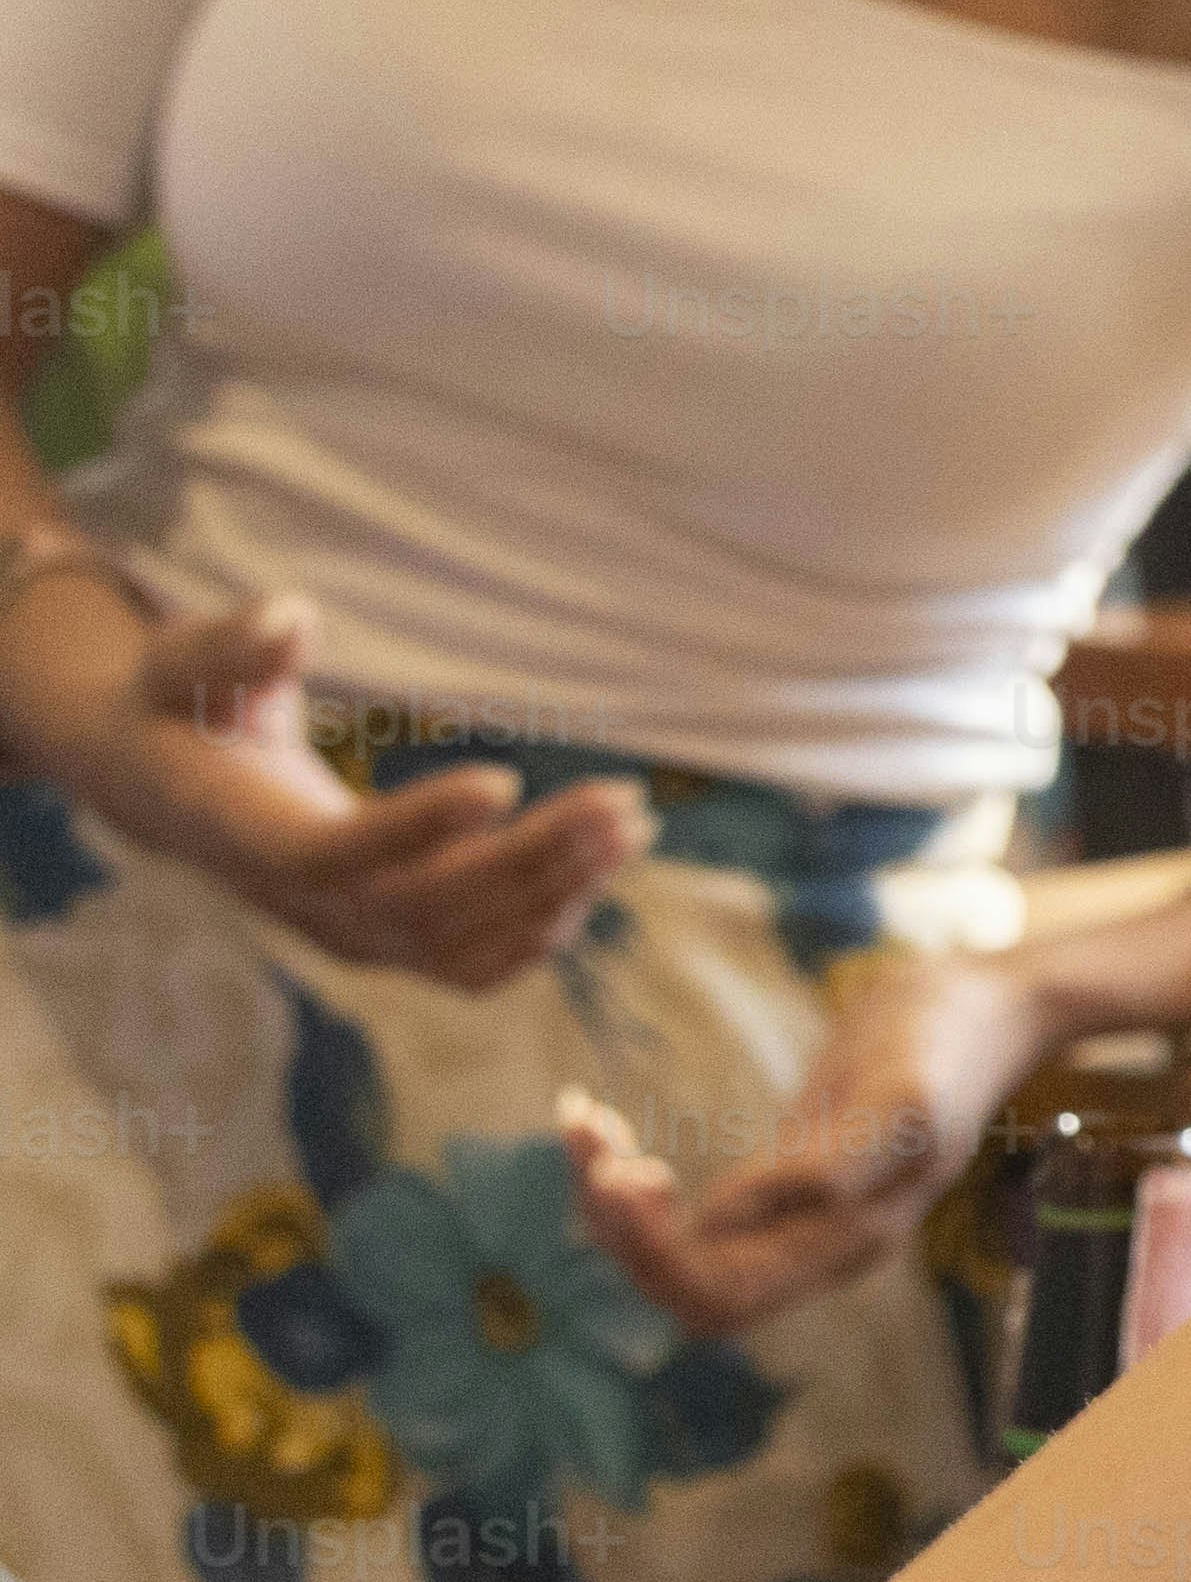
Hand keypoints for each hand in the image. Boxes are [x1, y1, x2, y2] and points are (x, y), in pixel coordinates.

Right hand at [35, 582, 641, 987]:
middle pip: (425, 906)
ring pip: (462, 943)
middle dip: (533, 859)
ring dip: (559, 890)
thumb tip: (289, 617)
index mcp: (241, 835)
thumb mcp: (183, 663)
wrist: (166, 785)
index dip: (416, 827)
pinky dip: (540, 930)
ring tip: (633, 824)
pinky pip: (469, 963)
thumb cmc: (181, 706)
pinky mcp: (382, 941)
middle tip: (622, 802)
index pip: (333, 854)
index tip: (504, 779)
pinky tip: (598, 873)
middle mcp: (296, 904)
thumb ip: (231, 646)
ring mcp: (343, 933)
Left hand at [559, 949, 1073, 1334]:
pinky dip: (627, 1179)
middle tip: (593, 1143)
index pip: (720, 1296)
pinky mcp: (778, 1185)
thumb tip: (722, 1218)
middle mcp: (816, 1248)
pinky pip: (686, 1216)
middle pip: (685, 1289)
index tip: (634, 1169)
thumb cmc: (945, 1042)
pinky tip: (600, 1122)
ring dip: (611, 1201)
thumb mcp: (899, 1097)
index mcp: (848, 1240)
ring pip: (674, 1255)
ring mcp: (796, 1220)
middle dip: (621, 1229)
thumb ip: (825, 1168)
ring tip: (584, 1122)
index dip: (658, 1251)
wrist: (983, 1005)